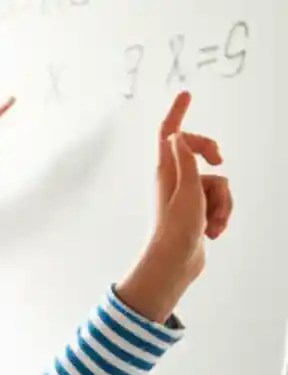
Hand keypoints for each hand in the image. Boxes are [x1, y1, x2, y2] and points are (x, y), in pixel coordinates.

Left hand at [117, 91, 232, 321]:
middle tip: (220, 159)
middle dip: (215, 155)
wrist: (175, 264)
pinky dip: (222, 215)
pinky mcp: (197, 211)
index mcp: (166, 170)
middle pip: (200, 150)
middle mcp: (174, 179)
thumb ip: (185, 161)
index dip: (178, 112)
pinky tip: (213, 233)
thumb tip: (175, 135)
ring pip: (218, 182)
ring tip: (212, 223)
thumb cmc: (177, 228)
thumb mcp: (186, 190)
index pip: (169, 133)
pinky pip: (220, 201)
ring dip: (223, 203)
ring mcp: (186, 195)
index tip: (187, 94)